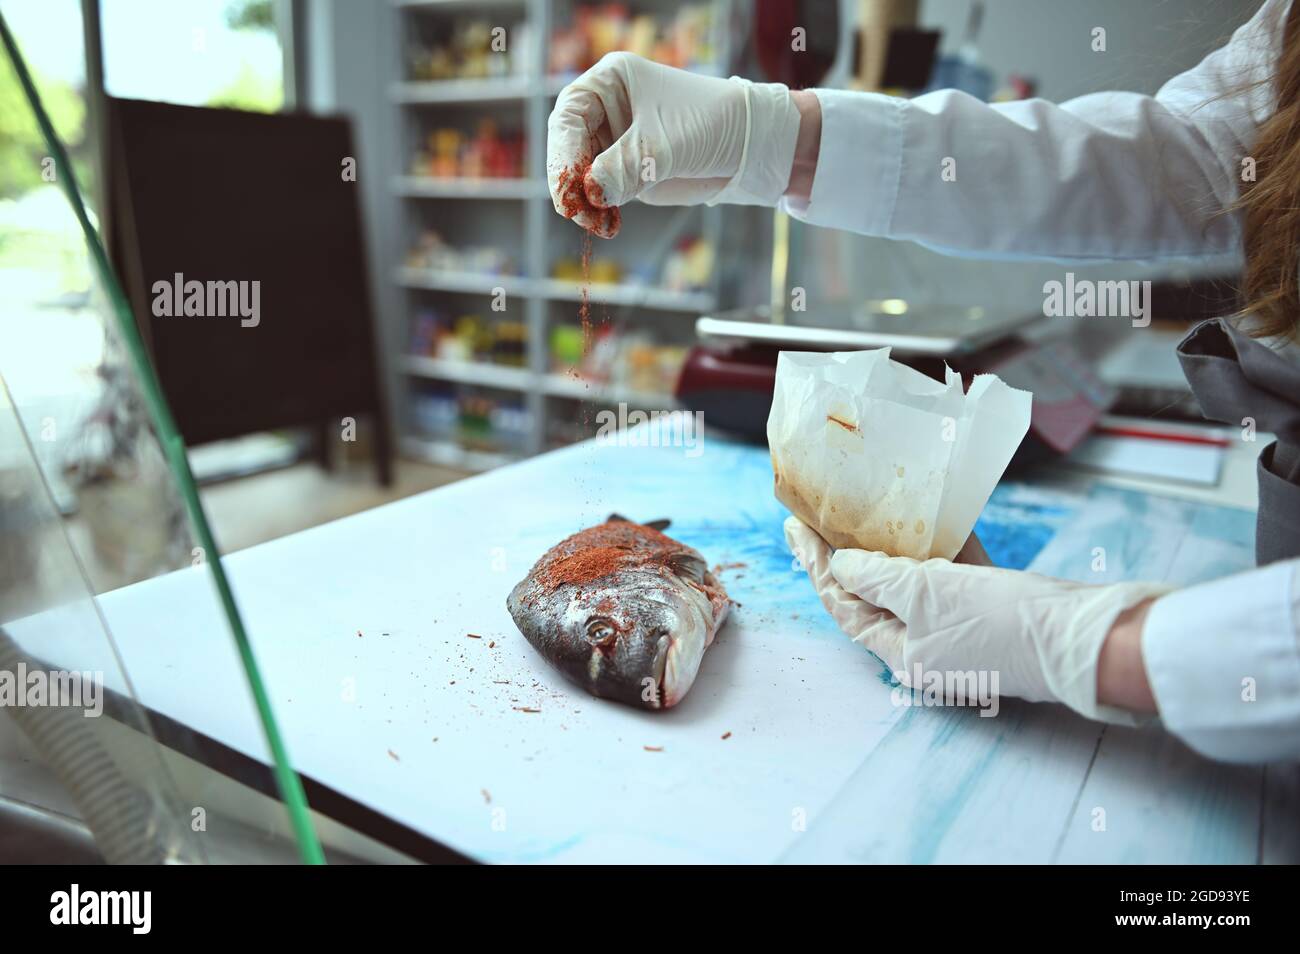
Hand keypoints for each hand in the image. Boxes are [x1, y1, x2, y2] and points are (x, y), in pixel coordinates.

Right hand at [546, 52, 802, 234]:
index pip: (570, 115)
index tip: (569, 183)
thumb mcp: (665, 143)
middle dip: (570, 180)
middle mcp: (606, 110)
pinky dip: (599, 212)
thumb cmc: (712, 123)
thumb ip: (626, 166)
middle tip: (575, 210)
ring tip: (595, 223)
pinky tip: (606, 226)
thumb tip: (592, 192)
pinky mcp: (626, 172)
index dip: (563, 150)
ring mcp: (614, 143)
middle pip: (568, 147)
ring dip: (584, 202)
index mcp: (610, 83)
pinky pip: (601, 194)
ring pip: (581, 176)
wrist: (748, 147)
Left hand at [784, 516, 1170, 721]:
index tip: (795, 526)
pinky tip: (931, 515)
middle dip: (846, 555)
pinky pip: (955, 572)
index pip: (844, 606)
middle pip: (874, 594)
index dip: (816, 566)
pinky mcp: (992, 606)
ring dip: (891, 546)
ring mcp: (961, 627)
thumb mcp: (925, 594)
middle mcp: (927, 645)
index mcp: (904, 653)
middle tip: (817, 517)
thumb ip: (877, 577)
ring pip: (915, 581)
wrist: (1084, 633)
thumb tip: (841, 566)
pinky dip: (942, 545)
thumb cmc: (999, 620)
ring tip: (862, 509)